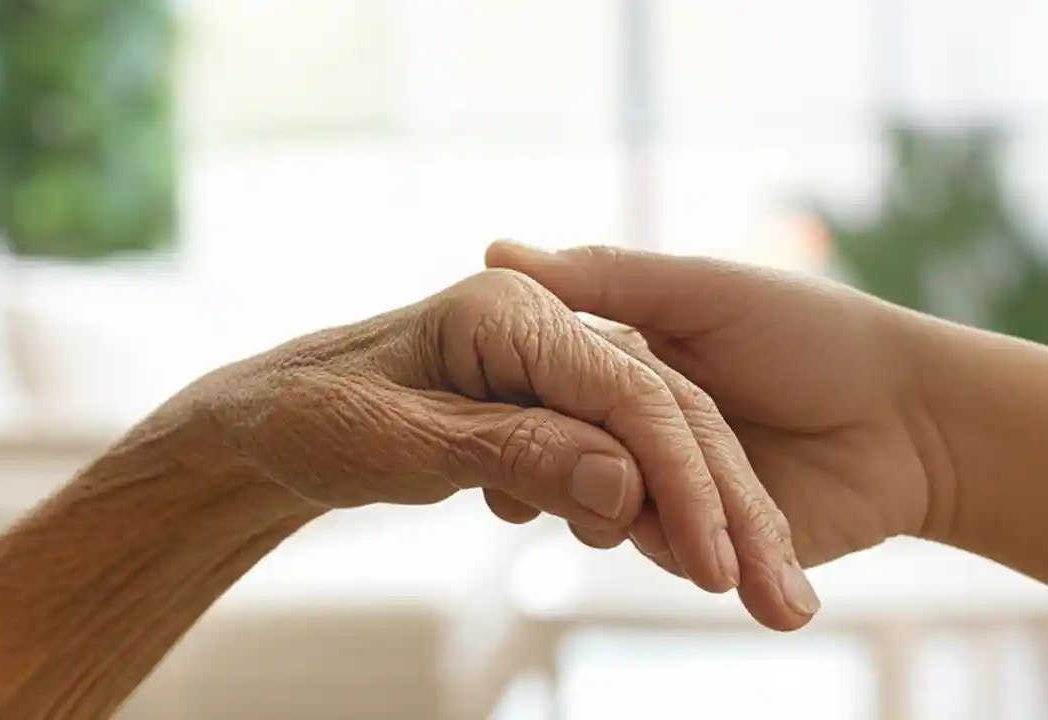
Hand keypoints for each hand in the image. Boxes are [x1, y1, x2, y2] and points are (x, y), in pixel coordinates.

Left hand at [171, 269, 814, 627]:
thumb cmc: (314, 416)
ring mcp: (553, 359)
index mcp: (510, 310)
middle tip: (774, 597)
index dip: (678, 479)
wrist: (272, 417)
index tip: (716, 562)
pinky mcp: (552, 400)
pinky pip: (624, 452)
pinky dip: (661, 509)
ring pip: (658, 434)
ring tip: (760, 592)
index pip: (626, 391)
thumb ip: (513, 453)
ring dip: (708, 513)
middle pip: (662, 411)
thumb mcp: (398, 442)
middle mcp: (546, 323)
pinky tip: (691, 559)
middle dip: (719, 503)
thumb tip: (623, 487)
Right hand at [487, 243, 951, 571]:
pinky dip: (675, 549)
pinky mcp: (715, 548)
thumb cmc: (815, 334)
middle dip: (554, 467)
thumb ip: (606, 279)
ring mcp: (679, 494)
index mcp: (632, 368)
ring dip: (619, 514)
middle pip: (568, 458)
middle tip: (528, 482)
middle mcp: (644, 433)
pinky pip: (671, 556)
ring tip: (641, 508)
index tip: (475, 405)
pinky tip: (692, 542)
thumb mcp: (701, 290)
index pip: (547, 390)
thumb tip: (495, 250)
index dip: (513, 402)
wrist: (913, 420)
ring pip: (611, 514)